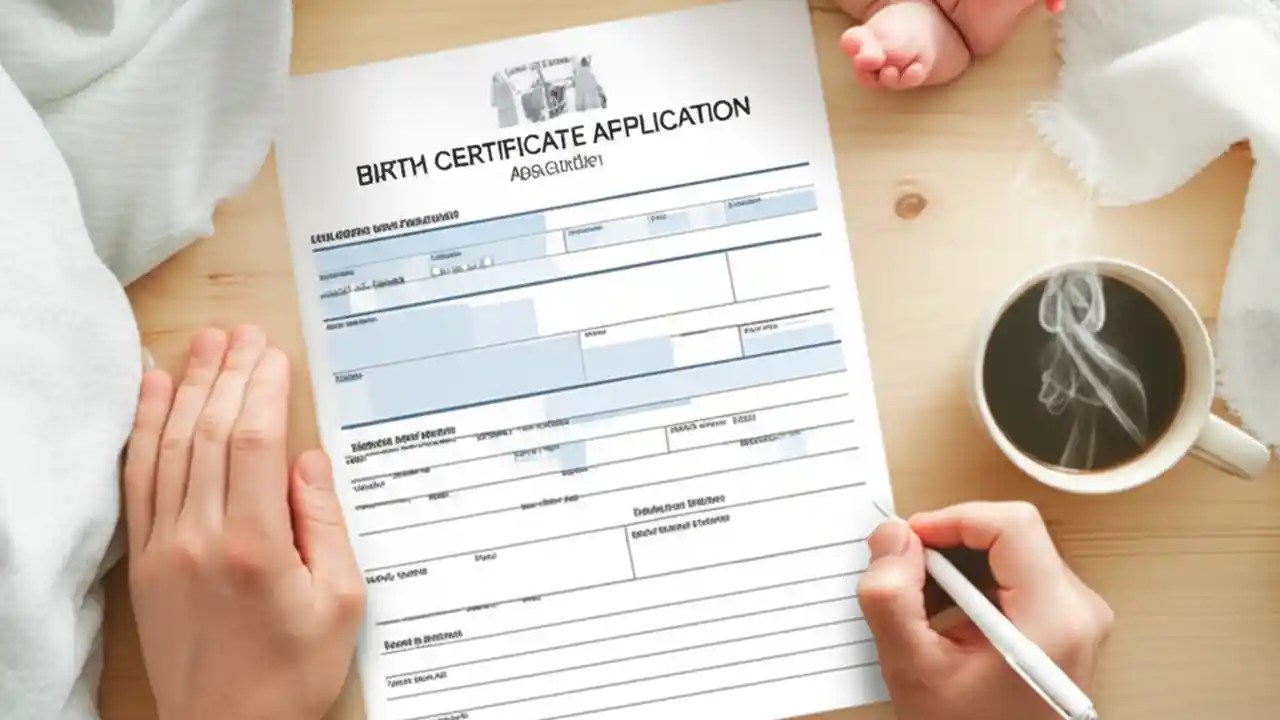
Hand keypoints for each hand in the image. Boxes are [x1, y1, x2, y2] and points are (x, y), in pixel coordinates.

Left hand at [124, 326, 364, 719]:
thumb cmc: (295, 671)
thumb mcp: (341, 600)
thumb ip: (324, 522)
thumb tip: (307, 460)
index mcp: (255, 545)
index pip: (254, 441)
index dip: (263, 389)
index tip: (274, 354)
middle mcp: (200, 537)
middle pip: (209, 432)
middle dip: (226, 374)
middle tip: (241, 333)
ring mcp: (164, 548)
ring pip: (169, 447)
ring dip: (186, 389)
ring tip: (202, 344)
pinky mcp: (143, 562)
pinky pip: (138, 481)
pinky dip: (143, 430)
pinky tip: (152, 393)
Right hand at [858, 502, 1112, 719]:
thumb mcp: (913, 671)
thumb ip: (892, 598)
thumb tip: (892, 537)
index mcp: (1053, 620)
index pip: (1011, 525)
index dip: (953, 519)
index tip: (912, 539)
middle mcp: (1079, 611)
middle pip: (1011, 534)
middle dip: (951, 543)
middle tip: (909, 573)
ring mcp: (1078, 617)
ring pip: (1013, 551)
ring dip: (961, 564)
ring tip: (926, 603)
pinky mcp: (1068, 623)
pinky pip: (1020, 575)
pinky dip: (977, 582)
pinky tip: (948, 615)